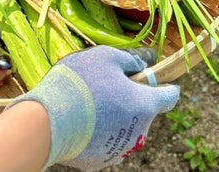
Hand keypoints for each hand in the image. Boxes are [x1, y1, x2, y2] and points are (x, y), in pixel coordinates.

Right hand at [12, 45, 179, 170]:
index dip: (165, 85)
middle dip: (131, 99)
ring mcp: (119, 150)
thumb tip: (145, 62)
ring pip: (124, 128)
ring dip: (115, 116)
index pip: (170, 96)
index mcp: (144, 105)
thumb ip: (131, 59)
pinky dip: (98, 131)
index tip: (154, 79)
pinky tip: (80, 120)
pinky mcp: (99, 162)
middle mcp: (138, 132)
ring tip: (89, 103)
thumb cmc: (81, 83)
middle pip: (143, 112)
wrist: (48, 121)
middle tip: (107, 85)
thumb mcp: (107, 57)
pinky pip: (105, 141)